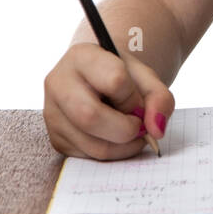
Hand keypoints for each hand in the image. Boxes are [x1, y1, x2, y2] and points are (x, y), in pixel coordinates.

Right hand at [43, 43, 174, 159]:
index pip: (115, 80)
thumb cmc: (123, 76)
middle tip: (138, 125)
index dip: (133, 96)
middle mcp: (58, 83)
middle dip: (126, 129)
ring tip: (131, 132)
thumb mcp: (146, 77)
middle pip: (90, 116)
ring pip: (92, 144)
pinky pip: (89, 157)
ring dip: (123, 146)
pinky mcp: (56, 139)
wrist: (101, 81)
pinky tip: (115, 137)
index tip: (136, 99)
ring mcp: (52, 113)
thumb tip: (156, 131)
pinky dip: (112, 153)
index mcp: (82, 56)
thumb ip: (159, 98)